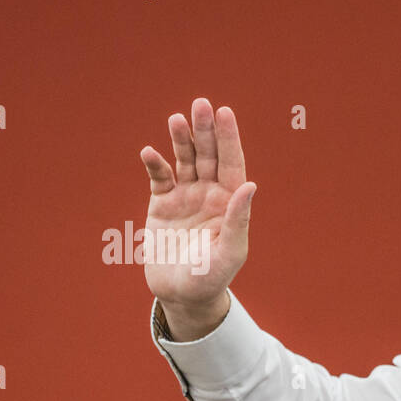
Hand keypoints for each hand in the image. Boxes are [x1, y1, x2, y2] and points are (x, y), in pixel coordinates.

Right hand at [139, 97, 255, 337]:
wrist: (181, 296)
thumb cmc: (211, 278)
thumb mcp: (229, 253)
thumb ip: (238, 220)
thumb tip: (250, 185)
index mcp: (230, 203)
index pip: (232, 163)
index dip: (228, 138)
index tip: (224, 113)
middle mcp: (209, 194)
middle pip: (208, 155)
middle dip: (205, 130)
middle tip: (200, 104)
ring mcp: (185, 197)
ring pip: (184, 160)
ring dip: (181, 140)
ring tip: (177, 119)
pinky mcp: (162, 204)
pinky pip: (159, 178)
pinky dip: (155, 164)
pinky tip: (150, 153)